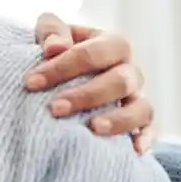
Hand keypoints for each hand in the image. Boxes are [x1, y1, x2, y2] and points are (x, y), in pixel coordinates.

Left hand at [27, 13, 155, 154]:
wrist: (66, 75)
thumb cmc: (57, 51)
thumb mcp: (51, 33)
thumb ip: (51, 31)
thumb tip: (54, 48)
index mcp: (111, 43)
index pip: (93, 52)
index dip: (62, 67)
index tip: (30, 83)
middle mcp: (129, 69)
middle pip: (120, 80)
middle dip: (87, 95)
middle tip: (55, 108)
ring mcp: (137, 96)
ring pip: (141, 107)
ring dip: (119, 119)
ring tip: (93, 128)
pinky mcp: (141, 120)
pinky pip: (150, 129)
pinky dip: (145, 138)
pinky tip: (134, 150)